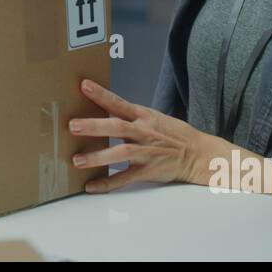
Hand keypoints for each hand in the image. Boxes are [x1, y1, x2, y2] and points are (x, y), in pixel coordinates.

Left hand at [69, 79, 222, 192]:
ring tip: (78, 161)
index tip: (84, 86)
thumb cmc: (173, 135)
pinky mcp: (149, 170)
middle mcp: (144, 132)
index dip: (102, 94)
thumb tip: (104, 109)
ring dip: (98, 157)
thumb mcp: (153, 118)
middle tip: (72, 126)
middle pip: (117, 127)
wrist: (199, 153)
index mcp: (144, 116)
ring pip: (120, 153)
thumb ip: (130, 116)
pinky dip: (108, 183)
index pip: (119, 102)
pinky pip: (126, 178)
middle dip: (94, 126)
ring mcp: (146, 152)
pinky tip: (92, 186)